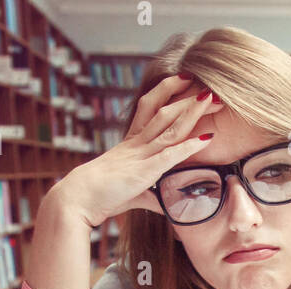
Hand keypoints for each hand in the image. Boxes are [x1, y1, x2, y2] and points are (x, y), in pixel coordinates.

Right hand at [49, 73, 223, 226]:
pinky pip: (170, 154)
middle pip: (165, 112)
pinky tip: (206, 138)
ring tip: (213, 101)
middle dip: (188, 99)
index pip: (150, 108)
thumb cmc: (98, 195)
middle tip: (210, 90)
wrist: (77, 198)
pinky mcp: (144, 171)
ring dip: (193, 113)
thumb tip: (165, 206)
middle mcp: (136, 143)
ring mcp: (141, 155)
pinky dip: (190, 146)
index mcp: (130, 143)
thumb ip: (150, 197)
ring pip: (170, 126)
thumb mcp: (129, 192)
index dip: (166, 91)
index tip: (183, 80)